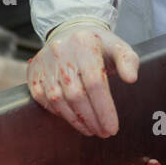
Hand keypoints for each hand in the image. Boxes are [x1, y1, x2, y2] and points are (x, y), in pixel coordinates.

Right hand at [27, 20, 138, 137]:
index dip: (104, 108)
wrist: (69, 32)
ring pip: (59, 100)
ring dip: (76, 120)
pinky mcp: (34, 74)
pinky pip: (44, 100)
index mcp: (85, 43)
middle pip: (76, 94)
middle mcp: (61, 52)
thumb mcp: (118, 47)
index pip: (95, 82)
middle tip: (104, 132)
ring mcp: (45, 64)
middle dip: (92, 119)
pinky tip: (73, 119)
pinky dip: (60, 113)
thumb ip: (128, 61)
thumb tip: (131, 78)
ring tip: (92, 130)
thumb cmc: (98, 45)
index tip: (113, 127)